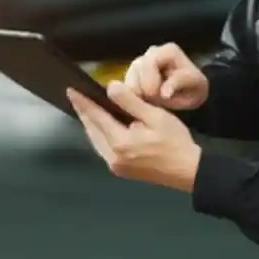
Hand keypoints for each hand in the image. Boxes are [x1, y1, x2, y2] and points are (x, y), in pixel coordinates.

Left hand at [66, 81, 201, 193]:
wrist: (188, 170)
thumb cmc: (174, 141)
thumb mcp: (155, 116)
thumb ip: (130, 101)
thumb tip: (110, 87)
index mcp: (119, 142)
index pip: (95, 117)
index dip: (82, 102)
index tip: (71, 90)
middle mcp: (112, 156)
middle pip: (91, 130)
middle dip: (84, 113)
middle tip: (77, 97)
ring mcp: (116, 166)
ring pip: (95, 141)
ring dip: (91, 124)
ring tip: (88, 109)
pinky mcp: (121, 170)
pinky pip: (103, 148)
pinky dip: (99, 135)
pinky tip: (103, 126)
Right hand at [124, 43, 208, 110]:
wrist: (189, 92)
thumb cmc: (194, 87)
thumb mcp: (196, 85)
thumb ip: (179, 83)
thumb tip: (163, 92)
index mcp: (169, 51)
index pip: (151, 62)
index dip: (149, 80)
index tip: (153, 95)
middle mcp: (152, 52)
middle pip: (137, 67)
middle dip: (142, 87)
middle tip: (151, 102)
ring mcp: (141, 61)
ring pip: (130, 76)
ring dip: (137, 91)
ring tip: (150, 102)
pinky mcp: (133, 74)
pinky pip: (127, 84)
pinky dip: (133, 94)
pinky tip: (144, 101)